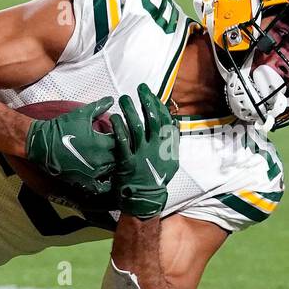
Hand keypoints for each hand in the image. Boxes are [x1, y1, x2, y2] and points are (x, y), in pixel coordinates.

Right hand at [23, 97, 117, 194]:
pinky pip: (100, 187)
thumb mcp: (81, 114)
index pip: (123, 141)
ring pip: (113, 171)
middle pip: (121, 158)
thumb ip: (99, 107)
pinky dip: (105, 184)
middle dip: (122, 152)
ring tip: (115, 160)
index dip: (125, 137)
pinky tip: (107, 179)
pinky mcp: (83, 180)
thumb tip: (111, 99)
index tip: (123, 133)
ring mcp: (92, 172)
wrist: (41, 144)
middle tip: (121, 147)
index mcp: (101, 142)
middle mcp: (99, 159)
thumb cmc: (61, 128)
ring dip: (115, 165)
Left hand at [108, 84, 178, 218]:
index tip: (152, 94)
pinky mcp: (128, 162)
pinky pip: (123, 142)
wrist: (146, 200)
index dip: (159, 105)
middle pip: (153, 119)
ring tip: (125, 98)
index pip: (166, 120)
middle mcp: (157, 148)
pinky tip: (114, 117)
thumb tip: (174, 123)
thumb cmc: (156, 179)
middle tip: (140, 88)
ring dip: (131, 110)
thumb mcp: (171, 160)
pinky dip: (119, 128)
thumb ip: (172, 142)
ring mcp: (142, 155)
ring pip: (137, 127)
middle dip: (147, 101)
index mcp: (168, 147)